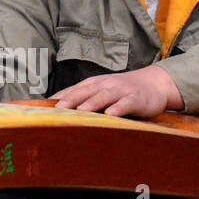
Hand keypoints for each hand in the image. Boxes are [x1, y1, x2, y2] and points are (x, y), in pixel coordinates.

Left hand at [50, 66, 183, 117]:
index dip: (59, 98)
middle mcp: (106, 85)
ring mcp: (121, 91)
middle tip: (58, 110)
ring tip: (81, 111)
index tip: (44, 108)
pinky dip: (118, 108)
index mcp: (94, 84)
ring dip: (92, 103)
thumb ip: (84, 98)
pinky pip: (126, 103)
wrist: (155, 83)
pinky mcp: (136, 99)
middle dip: (71, 100)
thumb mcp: (102, 91)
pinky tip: (111, 115)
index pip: (74, 90)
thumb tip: (58, 109)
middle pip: (86, 91)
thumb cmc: (123, 91)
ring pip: (104, 96)